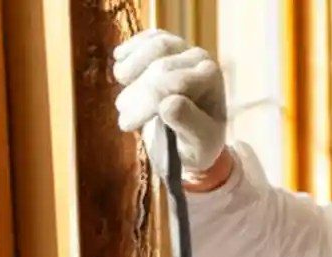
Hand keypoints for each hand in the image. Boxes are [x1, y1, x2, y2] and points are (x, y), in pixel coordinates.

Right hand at [113, 29, 226, 175]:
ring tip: (121, 92)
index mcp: (211, 80)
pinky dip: (132, 47)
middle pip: (161, 67)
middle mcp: (201, 59)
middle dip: (136, 93)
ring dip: (131, 67)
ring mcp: (186, 48)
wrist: (193, 136)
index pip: (174, 84)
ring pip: (155, 45)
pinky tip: (119, 60)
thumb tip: (168, 105)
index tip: (126, 124)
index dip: (145, 103)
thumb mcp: (198, 144)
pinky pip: (149, 37)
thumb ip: (188, 124)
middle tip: (123, 119)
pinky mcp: (170, 44)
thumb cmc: (197, 143)